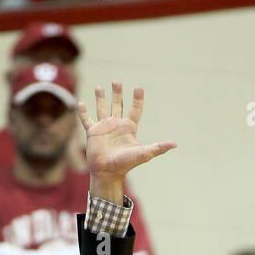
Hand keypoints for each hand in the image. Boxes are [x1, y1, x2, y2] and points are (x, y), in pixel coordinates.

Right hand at [76, 83, 175, 200]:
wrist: (108, 172)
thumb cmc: (126, 164)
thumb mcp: (144, 154)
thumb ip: (158, 147)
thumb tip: (175, 144)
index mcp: (128, 128)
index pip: (134, 110)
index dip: (137, 99)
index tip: (139, 88)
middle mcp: (116, 125)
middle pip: (117, 105)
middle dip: (117, 93)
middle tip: (117, 81)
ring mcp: (104, 128)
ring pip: (102, 108)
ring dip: (100, 98)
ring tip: (99, 87)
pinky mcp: (92, 132)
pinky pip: (86, 120)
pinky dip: (83, 112)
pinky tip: (80, 103)